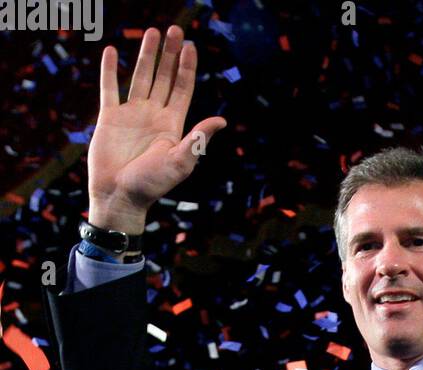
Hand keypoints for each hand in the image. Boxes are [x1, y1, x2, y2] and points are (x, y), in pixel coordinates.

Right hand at [88, 25, 226, 233]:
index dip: (186, 68)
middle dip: (169, 54)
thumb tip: (222, 120)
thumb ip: (198, 138)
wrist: (121, 197)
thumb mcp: (181, 161)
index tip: (190, 46)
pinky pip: (110, 89)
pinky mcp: (110, 118)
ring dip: (146, 55)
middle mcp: (154, 116)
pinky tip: (110, 50)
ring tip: (151, 32)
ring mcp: (132, 115)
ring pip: (140, 77)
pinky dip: (109, 70)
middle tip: (174, 29)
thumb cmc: (153, 185)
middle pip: (163, 78)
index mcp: (173, 125)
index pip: (182, 89)